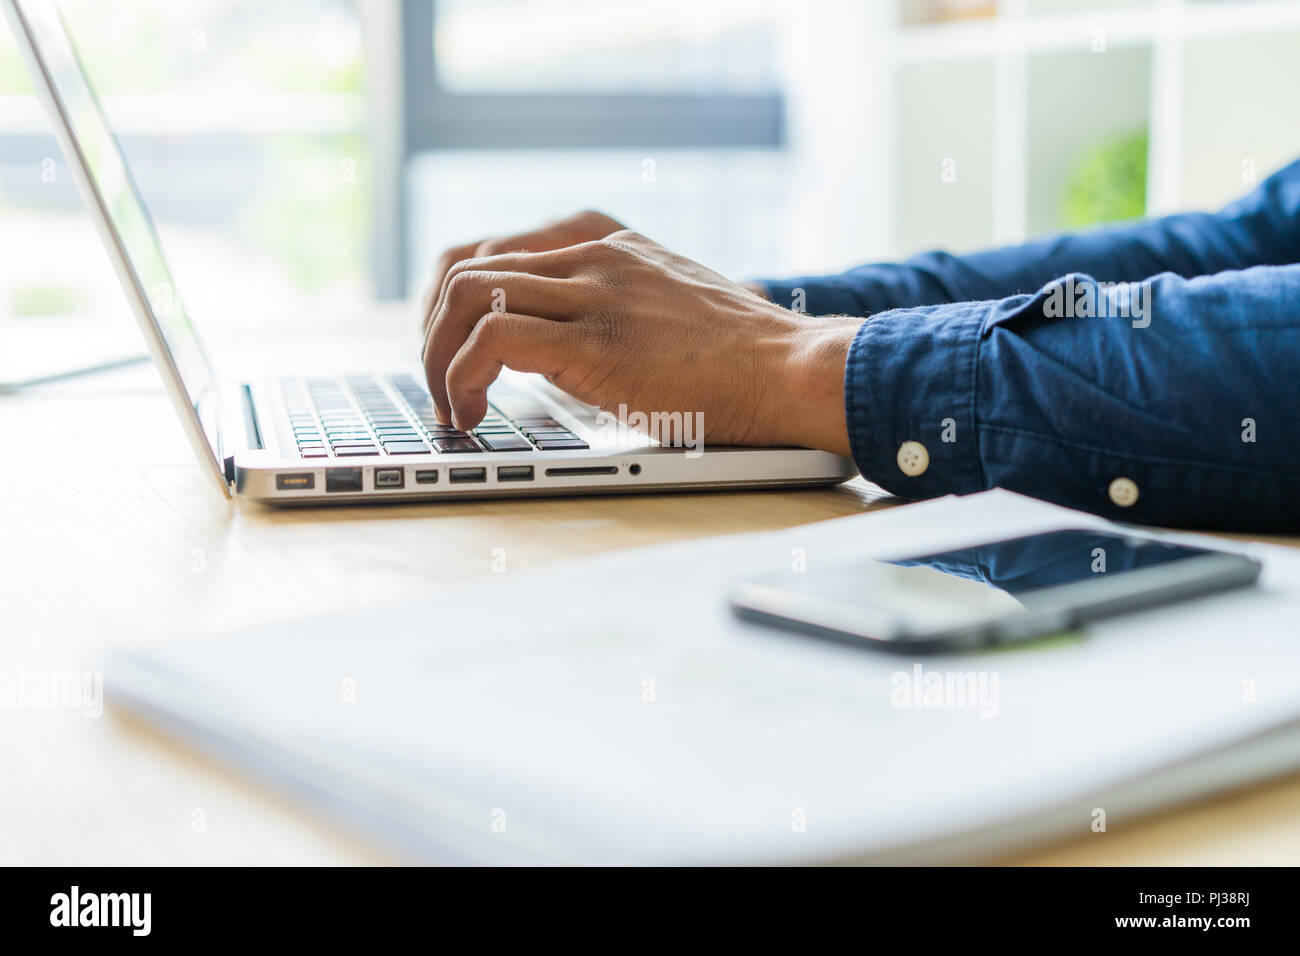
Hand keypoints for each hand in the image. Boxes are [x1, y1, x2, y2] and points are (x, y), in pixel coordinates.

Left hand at [420, 229, 855, 454]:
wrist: (792, 369)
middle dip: (430, 332)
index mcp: (606, 242)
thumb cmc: (741, 356)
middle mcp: (592, 255)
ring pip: (465, 295)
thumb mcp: (666, 303)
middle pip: (463, 267)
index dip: (452, 305)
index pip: (492, 249)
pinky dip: (461, 378)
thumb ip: (613, 306)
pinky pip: (491, 342)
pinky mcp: (595, 343)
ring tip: (452, 406)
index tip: (453, 352)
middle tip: (441, 386)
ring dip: (437, 357)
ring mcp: (593, 294)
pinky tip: (475, 414)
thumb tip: (560, 348)